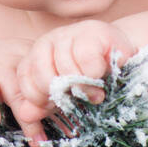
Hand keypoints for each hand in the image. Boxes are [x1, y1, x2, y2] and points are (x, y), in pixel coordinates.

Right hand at [0, 39, 76, 146]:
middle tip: (67, 133)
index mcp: (35, 56)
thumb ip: (45, 87)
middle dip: (52, 111)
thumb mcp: (24, 71)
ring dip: (27, 120)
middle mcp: (19, 59)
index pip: (55, 75)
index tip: (80, 115)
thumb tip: (77, 114)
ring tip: (37, 141)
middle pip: (40, 86)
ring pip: (17, 94)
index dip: (67, 96)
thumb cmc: (1, 71)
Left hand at [16, 20, 135, 111]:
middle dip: (62, 93)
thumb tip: (25, 115)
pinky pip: (87, 59)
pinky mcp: (93, 31)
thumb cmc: (90, 77)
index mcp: (37, 54)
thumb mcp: (63, 93)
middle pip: (43, 75)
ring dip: (84, 87)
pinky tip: (103, 74)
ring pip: (67, 69)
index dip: (39, 98)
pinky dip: (95, 73)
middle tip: (78, 98)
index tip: (56, 105)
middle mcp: (49, 40)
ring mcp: (70, 33)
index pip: (25, 77)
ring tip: (94, 91)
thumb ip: (42, 104)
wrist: (122, 56)